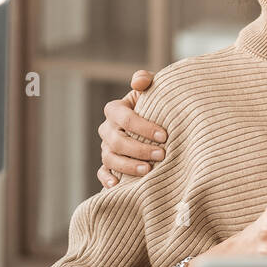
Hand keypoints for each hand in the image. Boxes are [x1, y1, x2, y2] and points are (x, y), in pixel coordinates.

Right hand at [97, 70, 166, 186]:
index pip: (125, 118)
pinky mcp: (108, 164)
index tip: (164, 136)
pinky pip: (102, 172)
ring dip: (128, 166)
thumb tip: (139, 82)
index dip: (144, 127)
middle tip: (162, 154)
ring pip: (110, 158)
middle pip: (117, 141)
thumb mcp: (153, 89)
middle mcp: (107, 129)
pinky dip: (107, 179)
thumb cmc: (156, 104)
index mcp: (115, 110)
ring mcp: (106, 148)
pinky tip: (118, 185)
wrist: (156, 123)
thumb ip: (146, 80)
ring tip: (148, 171)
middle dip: (139, 149)